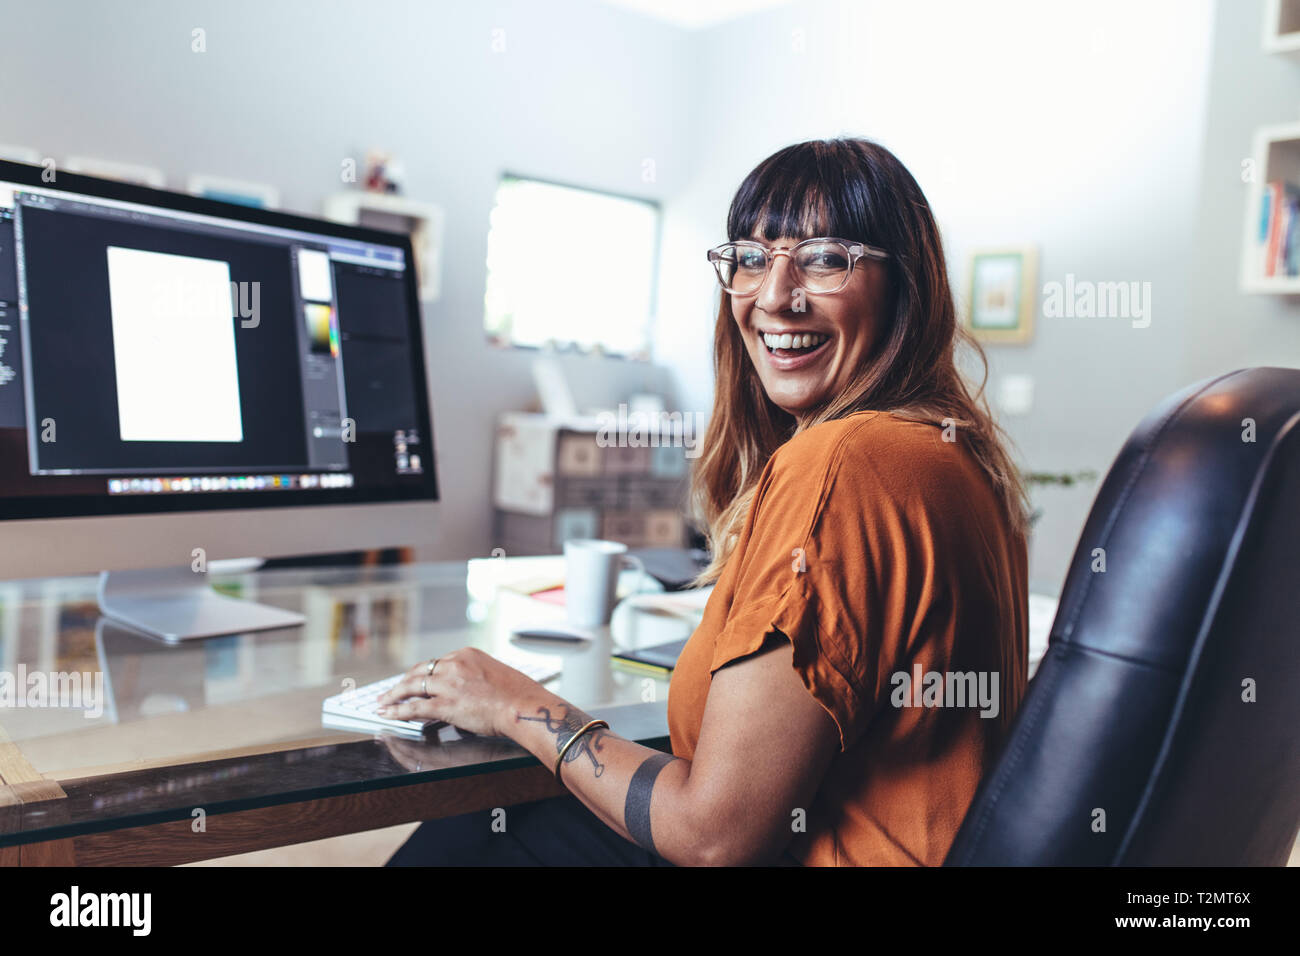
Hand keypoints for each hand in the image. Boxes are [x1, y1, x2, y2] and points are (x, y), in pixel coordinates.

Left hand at [375, 647, 546, 738]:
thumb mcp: (496, 674)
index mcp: (467, 654)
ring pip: (411, 686)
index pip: (437, 663)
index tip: (415, 681)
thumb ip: (477, 677)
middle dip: (402, 682)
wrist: (524, 707)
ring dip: (393, 695)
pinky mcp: (446, 704)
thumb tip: (468, 690)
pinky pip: (414, 707)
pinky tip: (388, 714)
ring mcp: (449, 684)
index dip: (423, 674)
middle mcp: (455, 664)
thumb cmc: (518, 695)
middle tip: (391, 691)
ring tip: (382, 702)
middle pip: (420, 670)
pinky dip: (397, 711)